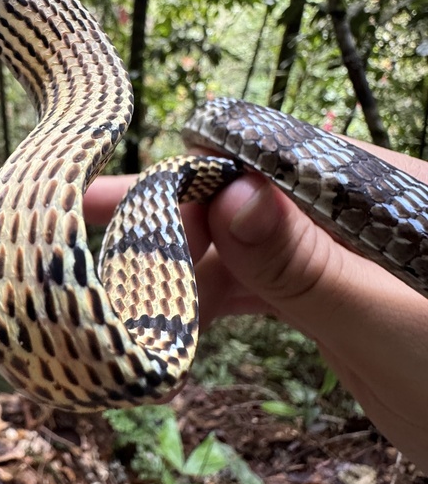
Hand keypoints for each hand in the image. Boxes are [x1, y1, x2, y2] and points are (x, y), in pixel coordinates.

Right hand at [83, 144, 427, 472]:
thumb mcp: (392, 325)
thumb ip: (310, 264)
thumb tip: (229, 191)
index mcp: (390, 190)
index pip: (282, 157)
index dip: (202, 172)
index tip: (129, 197)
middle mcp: (366, 209)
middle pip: (258, 194)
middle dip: (178, 212)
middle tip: (91, 222)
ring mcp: (352, 252)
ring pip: (255, 240)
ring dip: (191, 260)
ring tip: (122, 283)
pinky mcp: (343, 293)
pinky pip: (271, 281)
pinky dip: (223, 295)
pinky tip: (178, 313)